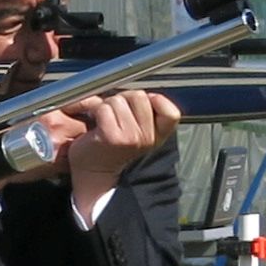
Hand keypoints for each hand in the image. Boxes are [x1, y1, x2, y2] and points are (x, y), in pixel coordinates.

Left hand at [52, 87, 175, 208]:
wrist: (94, 172)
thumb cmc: (113, 147)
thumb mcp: (140, 131)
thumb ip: (148, 113)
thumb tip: (147, 93)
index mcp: (158, 136)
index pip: (171, 112)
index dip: (157, 101)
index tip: (139, 107)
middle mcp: (147, 138)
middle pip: (139, 96)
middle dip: (124, 99)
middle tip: (116, 114)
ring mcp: (130, 137)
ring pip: (118, 100)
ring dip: (107, 105)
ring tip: (105, 120)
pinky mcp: (111, 136)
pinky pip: (103, 108)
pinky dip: (95, 111)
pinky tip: (96, 124)